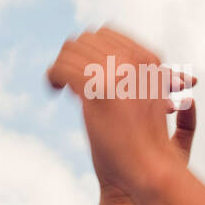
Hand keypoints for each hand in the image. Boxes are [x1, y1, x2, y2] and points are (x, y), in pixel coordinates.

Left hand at [46, 25, 195, 201]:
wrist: (151, 170)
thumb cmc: (150, 145)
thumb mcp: (151, 102)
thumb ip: (139, 80)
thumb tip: (109, 65)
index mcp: (149, 61)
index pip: (107, 34)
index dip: (90, 48)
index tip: (82, 68)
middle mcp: (134, 61)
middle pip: (88, 39)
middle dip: (74, 54)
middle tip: (66, 76)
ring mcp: (117, 73)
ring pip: (73, 50)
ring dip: (62, 63)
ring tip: (57, 83)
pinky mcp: (97, 90)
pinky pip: (63, 69)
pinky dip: (53, 76)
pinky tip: (53, 89)